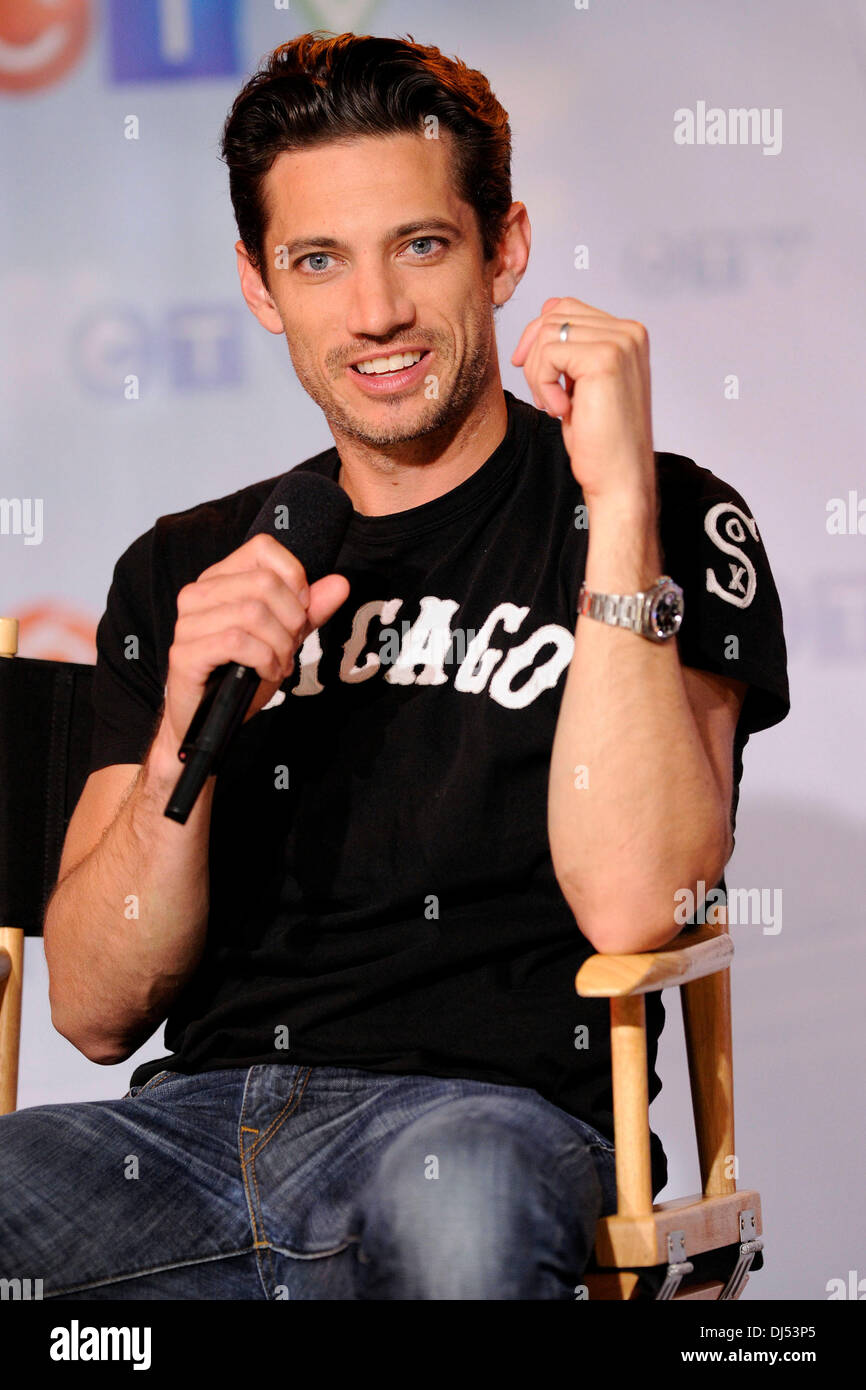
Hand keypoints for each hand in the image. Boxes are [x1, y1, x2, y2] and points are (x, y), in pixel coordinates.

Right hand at [158, 532, 349, 753]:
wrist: (210, 718)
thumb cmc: (241, 673)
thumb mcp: (283, 637)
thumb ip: (310, 611)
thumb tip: (340, 584)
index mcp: (220, 580)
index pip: (262, 548)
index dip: (293, 576)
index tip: (300, 609)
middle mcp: (198, 594)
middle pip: (264, 583)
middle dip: (291, 621)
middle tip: (290, 647)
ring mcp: (188, 623)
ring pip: (253, 614)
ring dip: (279, 646)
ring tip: (278, 664)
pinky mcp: (185, 653)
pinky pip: (236, 643)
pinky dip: (263, 660)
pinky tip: (265, 673)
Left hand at [511, 297, 655, 506]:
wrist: (619, 477)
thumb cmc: (601, 438)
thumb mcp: (581, 381)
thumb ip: (571, 343)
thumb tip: (547, 306)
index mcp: (628, 333)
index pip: (566, 307)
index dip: (538, 336)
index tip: (530, 369)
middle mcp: (629, 331)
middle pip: (553, 316)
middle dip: (535, 357)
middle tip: (545, 396)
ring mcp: (620, 342)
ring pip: (547, 334)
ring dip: (538, 374)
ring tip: (555, 405)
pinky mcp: (605, 359)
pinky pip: (549, 354)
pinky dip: (543, 385)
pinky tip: (561, 410)